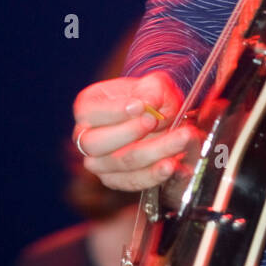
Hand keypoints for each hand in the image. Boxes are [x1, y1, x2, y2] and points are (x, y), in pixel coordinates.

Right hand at [72, 71, 192, 191]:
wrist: (162, 115)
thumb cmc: (150, 96)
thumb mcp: (153, 84)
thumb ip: (150, 90)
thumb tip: (148, 103)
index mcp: (87, 108)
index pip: (90, 113)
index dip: (115, 111)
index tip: (140, 106)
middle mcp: (86, 139)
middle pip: (98, 144)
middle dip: (130, 133)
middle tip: (154, 121)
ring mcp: (98, 163)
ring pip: (121, 164)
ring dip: (153, 153)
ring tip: (179, 139)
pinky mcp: (116, 180)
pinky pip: (133, 181)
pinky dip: (155, 175)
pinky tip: (174, 164)